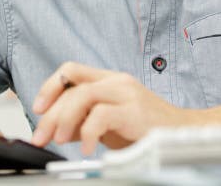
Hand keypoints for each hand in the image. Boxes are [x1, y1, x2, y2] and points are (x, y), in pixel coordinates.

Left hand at [30, 62, 191, 154]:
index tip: (37, 109)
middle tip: (41, 136)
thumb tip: (57, 127)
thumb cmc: (148, 129)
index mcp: (110, 80)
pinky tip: (87, 148)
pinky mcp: (135, 111)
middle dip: (50, 113)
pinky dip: (88, 133)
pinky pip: (101, 116)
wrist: (183, 135)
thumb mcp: (110, 123)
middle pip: (72, 86)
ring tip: (59, 140)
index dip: (49, 87)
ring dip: (64, 119)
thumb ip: (85, 120)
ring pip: (83, 95)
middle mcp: (117, 81)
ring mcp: (127, 94)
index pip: (71, 70)